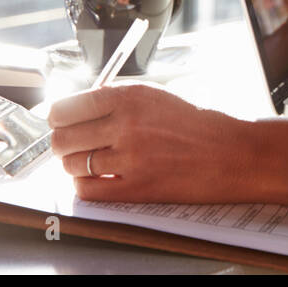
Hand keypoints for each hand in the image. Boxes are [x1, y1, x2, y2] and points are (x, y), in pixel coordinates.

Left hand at [47, 83, 287, 204]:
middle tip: (70, 143)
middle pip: (62, 137)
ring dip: (75, 164)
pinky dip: (85, 185)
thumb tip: (76, 110)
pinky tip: (99, 177)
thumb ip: (118, 101)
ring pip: (71, 164)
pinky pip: (87, 189)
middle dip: (61, 141)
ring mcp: (129, 158)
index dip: (55, 116)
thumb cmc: (198, 125)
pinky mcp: (135, 187)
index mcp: (131, 97)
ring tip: (91, 161)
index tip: (55, 120)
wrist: (232, 154)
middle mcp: (126, 125)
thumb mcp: (158, 97)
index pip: (69, 106)